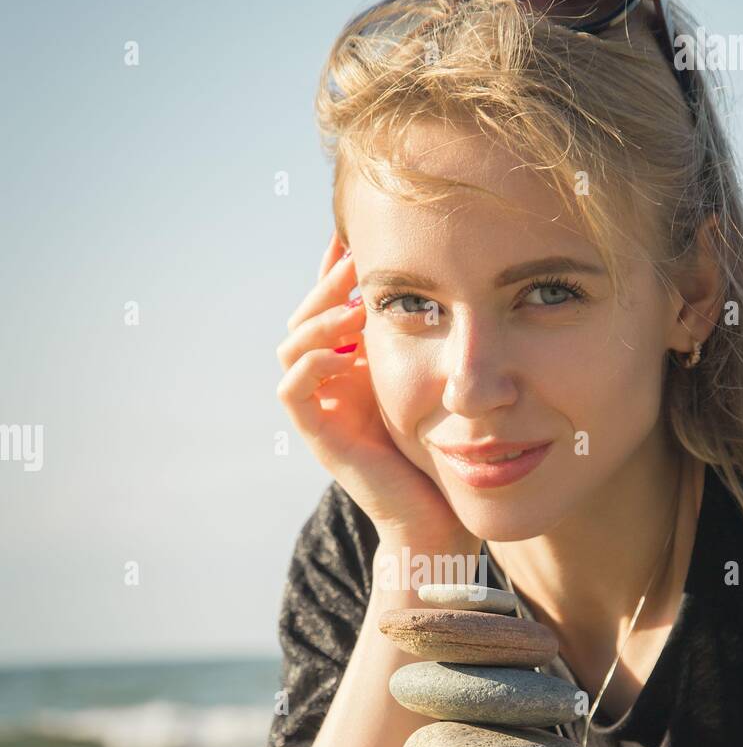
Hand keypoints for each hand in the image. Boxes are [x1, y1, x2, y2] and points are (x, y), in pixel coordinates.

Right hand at [276, 231, 477, 553]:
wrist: (438, 514)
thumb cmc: (447, 448)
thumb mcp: (438, 374)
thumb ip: (429, 333)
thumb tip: (444, 275)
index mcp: (356, 361)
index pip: (332, 302)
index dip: (337, 267)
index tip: (357, 232)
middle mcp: (332, 380)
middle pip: (306, 315)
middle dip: (328, 285)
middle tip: (357, 263)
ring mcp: (322, 406)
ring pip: (291, 346)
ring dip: (318, 320)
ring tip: (354, 307)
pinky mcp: (320, 435)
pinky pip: (294, 389)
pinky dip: (312, 363)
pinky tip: (345, 351)